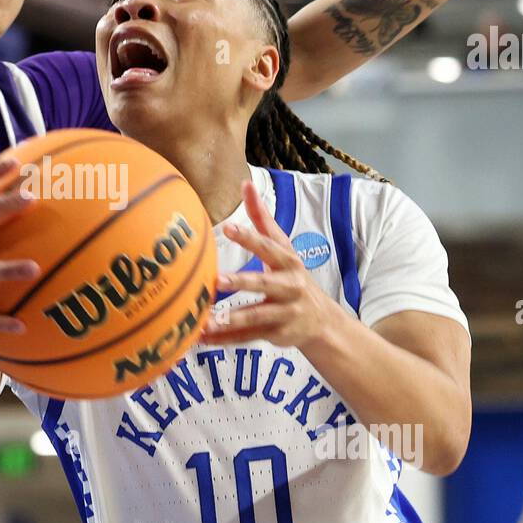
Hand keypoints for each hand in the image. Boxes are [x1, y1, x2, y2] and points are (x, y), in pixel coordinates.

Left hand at [198, 180, 341, 350]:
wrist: (322, 321)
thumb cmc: (292, 276)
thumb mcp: (283, 247)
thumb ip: (262, 218)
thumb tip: (246, 183)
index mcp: (288, 263)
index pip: (269, 248)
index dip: (250, 238)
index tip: (228, 228)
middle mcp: (289, 288)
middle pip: (263, 284)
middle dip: (241, 282)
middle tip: (217, 280)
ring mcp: (283, 314)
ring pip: (256, 316)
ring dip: (233, 319)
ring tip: (208, 320)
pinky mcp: (275, 335)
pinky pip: (247, 338)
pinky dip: (224, 340)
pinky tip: (201, 337)